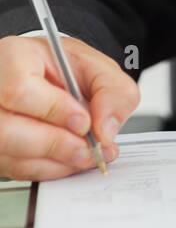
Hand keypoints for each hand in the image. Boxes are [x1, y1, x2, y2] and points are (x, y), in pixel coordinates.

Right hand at [0, 34, 139, 179]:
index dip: (55, 110)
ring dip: (56, 161)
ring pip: (10, 153)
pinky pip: (16, 168)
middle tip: (89, 147)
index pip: (20, 89)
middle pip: (8, 130)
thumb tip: (106, 129)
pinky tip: (71, 159)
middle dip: (57, 144)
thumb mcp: (96, 66)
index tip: (84, 122)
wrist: (49, 76)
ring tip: (86, 154)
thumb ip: (112, 91)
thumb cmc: (63, 68)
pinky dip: (49, 169)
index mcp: (14, 58)